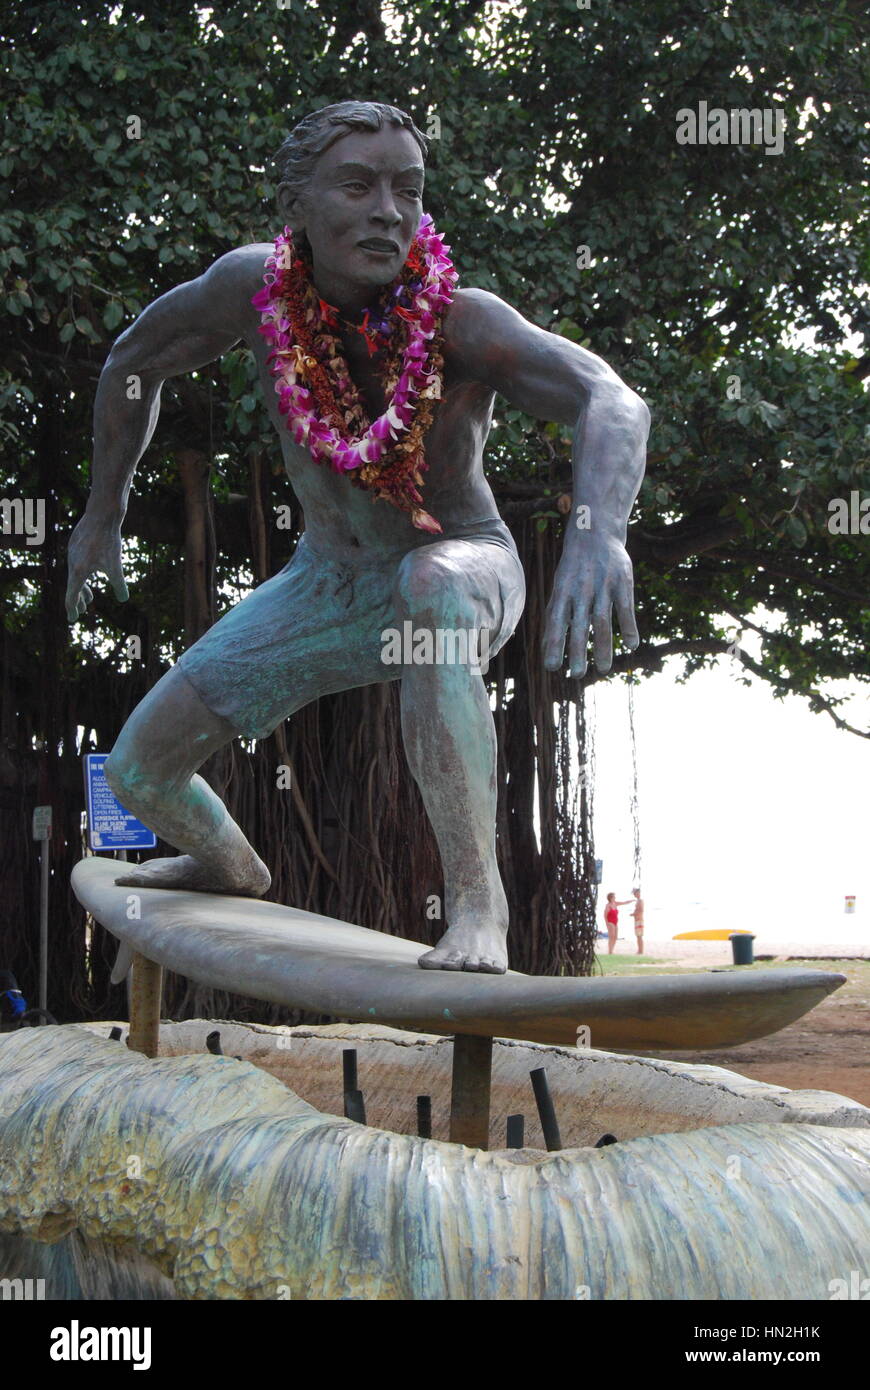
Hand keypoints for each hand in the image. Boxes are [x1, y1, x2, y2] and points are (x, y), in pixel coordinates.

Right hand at [65, 512, 128, 621]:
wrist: (101, 515)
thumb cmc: (108, 540)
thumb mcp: (115, 564)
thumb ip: (119, 583)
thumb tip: (124, 599)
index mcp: (79, 571)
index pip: (71, 596)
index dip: (72, 609)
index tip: (73, 620)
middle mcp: (72, 563)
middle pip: (72, 587)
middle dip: (77, 601)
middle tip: (81, 612)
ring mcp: (72, 553)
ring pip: (75, 575)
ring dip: (81, 588)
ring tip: (90, 598)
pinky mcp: (75, 544)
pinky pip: (76, 564)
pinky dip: (81, 574)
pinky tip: (89, 573)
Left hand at [542, 533, 638, 675]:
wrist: (595, 532)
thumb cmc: (574, 567)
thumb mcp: (559, 585)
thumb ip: (555, 614)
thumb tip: (545, 646)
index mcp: (562, 590)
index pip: (555, 621)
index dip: (553, 644)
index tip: (551, 668)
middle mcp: (581, 589)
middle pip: (579, 625)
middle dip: (577, 651)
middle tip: (577, 676)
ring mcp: (603, 585)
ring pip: (602, 620)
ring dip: (603, 647)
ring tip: (604, 670)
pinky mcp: (622, 581)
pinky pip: (626, 608)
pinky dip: (630, 627)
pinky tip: (632, 646)